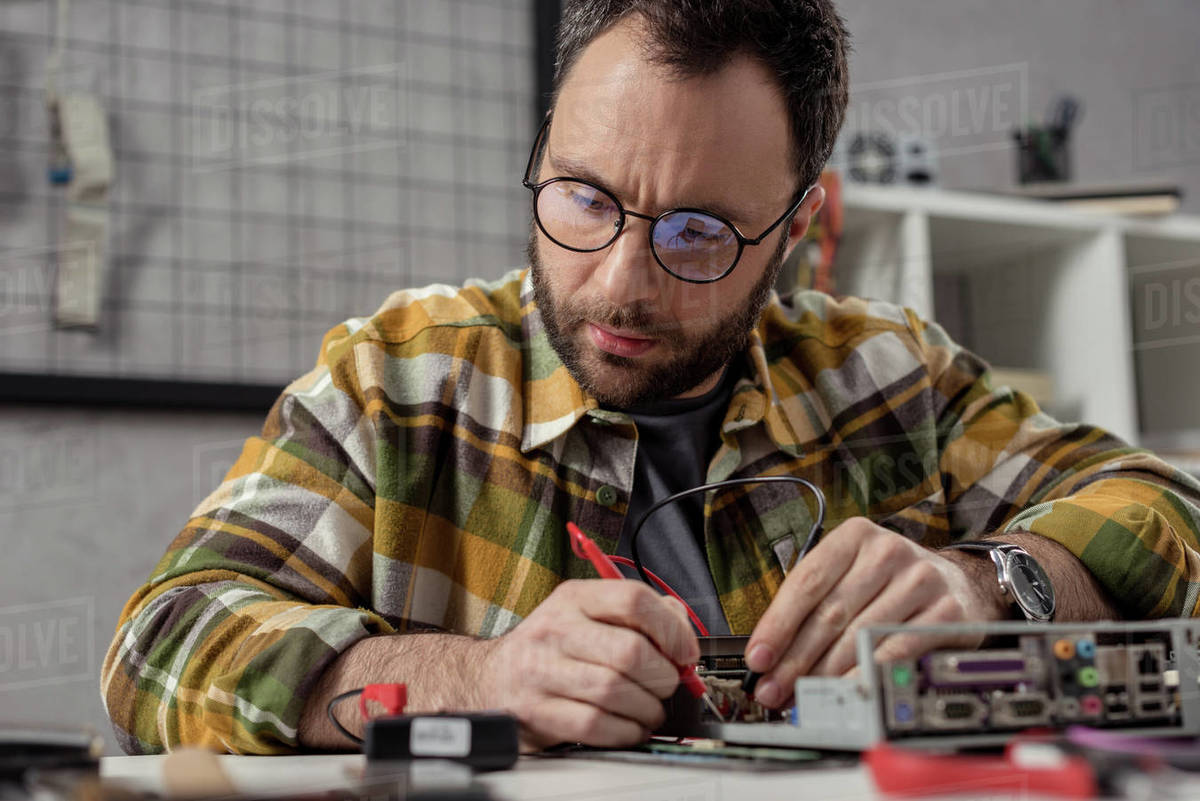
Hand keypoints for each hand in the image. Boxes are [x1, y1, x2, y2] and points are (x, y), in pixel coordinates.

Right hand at [477, 579, 699, 749]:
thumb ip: (637, 614)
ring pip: (616, 691)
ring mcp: (542, 671)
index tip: (684, 651)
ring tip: (649, 708)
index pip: (633, 600)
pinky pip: (597, 725)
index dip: (671, 629)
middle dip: (664, 675)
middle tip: (666, 684)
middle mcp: (555, 629)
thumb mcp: (586, 613)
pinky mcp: (537, 711)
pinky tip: (629, 726)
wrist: (489, 677)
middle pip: (631, 651)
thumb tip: (682, 633)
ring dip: (648, 707)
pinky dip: (626, 731)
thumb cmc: (551, 646)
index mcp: (574, 598)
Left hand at [744, 517, 1008, 707]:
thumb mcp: (851, 573)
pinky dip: (867, 674)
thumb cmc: (890, 581)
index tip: (757, 657)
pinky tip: (846, 692)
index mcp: (855, 536)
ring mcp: (920, 580)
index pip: (807, 581)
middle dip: (795, 658)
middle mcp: (888, 552)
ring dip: (825, 673)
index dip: (778, 623)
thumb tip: (771, 652)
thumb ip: (813, 603)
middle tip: (772, 689)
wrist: (961, 581)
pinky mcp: (946, 612)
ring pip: (860, 635)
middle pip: (830, 613)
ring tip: (801, 696)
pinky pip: (897, 649)